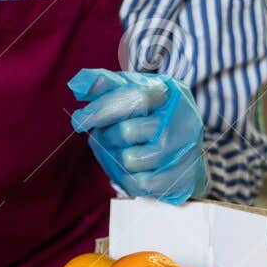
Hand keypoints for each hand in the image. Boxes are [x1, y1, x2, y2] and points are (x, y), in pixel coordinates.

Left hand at [67, 69, 208, 202]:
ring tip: (122, 151)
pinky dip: (128, 179)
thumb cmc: (150, 116)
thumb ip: (106, 85)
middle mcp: (183, 119)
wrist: (183, 150)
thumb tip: (80, 82)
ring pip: (130, 160)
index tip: (80, 120)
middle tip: (107, 137)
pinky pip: (140, 184)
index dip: (103, 109)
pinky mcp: (184, 177)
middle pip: (127, 131)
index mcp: (169, 92)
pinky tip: (132, 170)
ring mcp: (186, 150)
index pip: (135, 97)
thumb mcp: (132, 91)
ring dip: (116, 158)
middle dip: (108, 136)